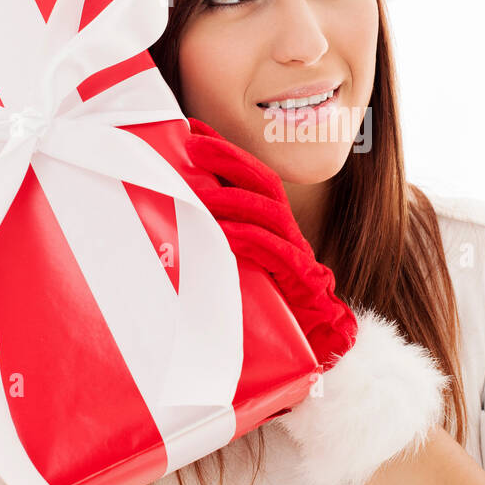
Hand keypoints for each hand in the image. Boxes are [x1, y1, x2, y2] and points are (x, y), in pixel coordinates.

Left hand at [182, 117, 356, 371]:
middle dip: (229, 159)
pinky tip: (222, 233)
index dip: (225, 151)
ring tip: (199, 190)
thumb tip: (165, 233)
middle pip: (263, 183)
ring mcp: (299, 256)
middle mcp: (290, 234)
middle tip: (192, 145)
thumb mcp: (237, 279)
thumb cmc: (273, 319)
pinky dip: (248, 239)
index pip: (252, 177)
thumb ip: (215, 254)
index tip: (191, 130)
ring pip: (269, 212)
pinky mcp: (304, 282)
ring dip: (232, 198)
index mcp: (275, 229)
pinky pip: (276, 252)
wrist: (319, 354)